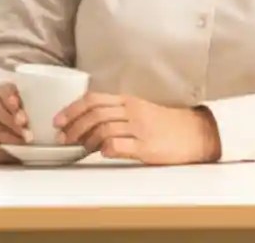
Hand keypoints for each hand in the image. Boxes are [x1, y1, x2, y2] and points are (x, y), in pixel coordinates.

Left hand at [54, 93, 220, 165]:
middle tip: (63, 138)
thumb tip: (86, 124)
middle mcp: (132, 111)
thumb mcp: (139, 111)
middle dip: (73, 126)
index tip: (58, 121)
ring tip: (81, 148)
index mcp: (127, 101)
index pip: (93, 100)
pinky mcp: (147, 147)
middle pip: (94, 114)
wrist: (196, 133)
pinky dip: (106, 149)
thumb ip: (115, 114)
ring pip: (103, 129)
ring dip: (86, 139)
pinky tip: (101, 153)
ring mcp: (139, 129)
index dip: (72, 109)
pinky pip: (120, 145)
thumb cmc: (165, 124)